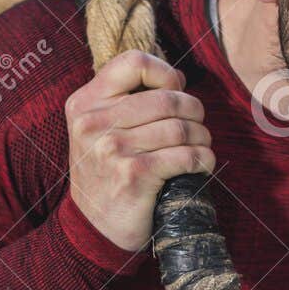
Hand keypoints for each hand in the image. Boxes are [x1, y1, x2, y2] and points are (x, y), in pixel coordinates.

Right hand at [65, 50, 214, 252]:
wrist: (93, 227)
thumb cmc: (105, 173)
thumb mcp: (98, 129)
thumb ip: (126, 100)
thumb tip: (177, 79)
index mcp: (84, 103)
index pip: (133, 62)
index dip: (164, 72)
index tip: (174, 90)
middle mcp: (94, 123)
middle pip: (167, 98)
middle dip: (194, 111)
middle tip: (197, 127)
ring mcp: (113, 149)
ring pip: (181, 128)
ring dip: (202, 138)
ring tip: (200, 147)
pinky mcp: (135, 175)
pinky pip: (186, 156)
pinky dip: (203, 159)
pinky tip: (201, 165)